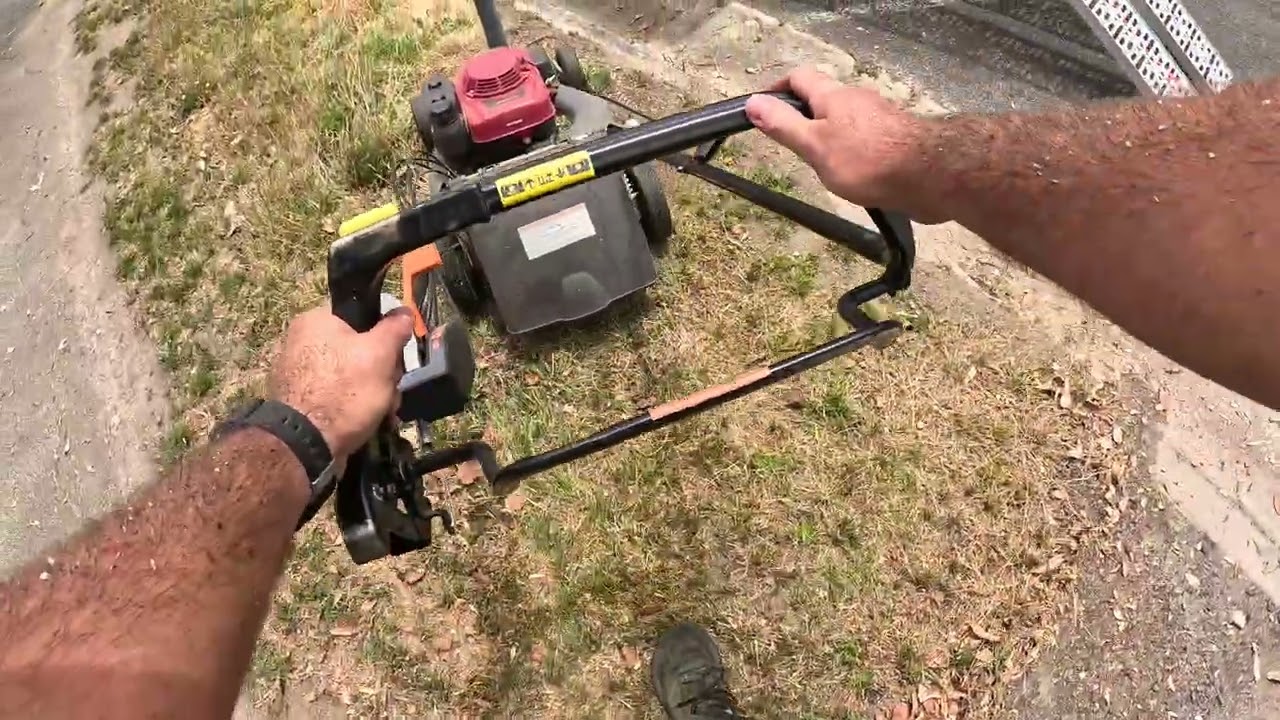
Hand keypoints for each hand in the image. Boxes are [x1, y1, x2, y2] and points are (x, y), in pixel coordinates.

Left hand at [268, 304, 413, 463]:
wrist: (306, 444)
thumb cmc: (344, 390)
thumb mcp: (380, 354)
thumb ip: (394, 329)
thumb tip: (404, 312)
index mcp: (316, 320)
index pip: (362, 316)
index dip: (385, 335)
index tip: (396, 356)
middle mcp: (302, 341)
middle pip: (359, 348)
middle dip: (382, 372)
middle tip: (390, 389)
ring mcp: (299, 373)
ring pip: (352, 375)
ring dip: (373, 393)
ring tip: (381, 411)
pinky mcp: (301, 401)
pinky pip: (337, 395)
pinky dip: (354, 407)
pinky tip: (365, 422)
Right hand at [746, 67, 930, 218]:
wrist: (928, 175)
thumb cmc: (865, 159)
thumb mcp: (815, 145)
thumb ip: (784, 126)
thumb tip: (752, 102)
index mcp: (833, 96)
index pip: (799, 77)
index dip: (777, 88)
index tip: (762, 108)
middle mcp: (857, 99)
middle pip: (823, 98)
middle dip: (803, 116)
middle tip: (790, 144)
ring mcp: (879, 118)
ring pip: (845, 120)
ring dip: (829, 135)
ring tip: (820, 165)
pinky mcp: (896, 138)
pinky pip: (865, 138)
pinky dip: (851, 150)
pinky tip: (853, 174)